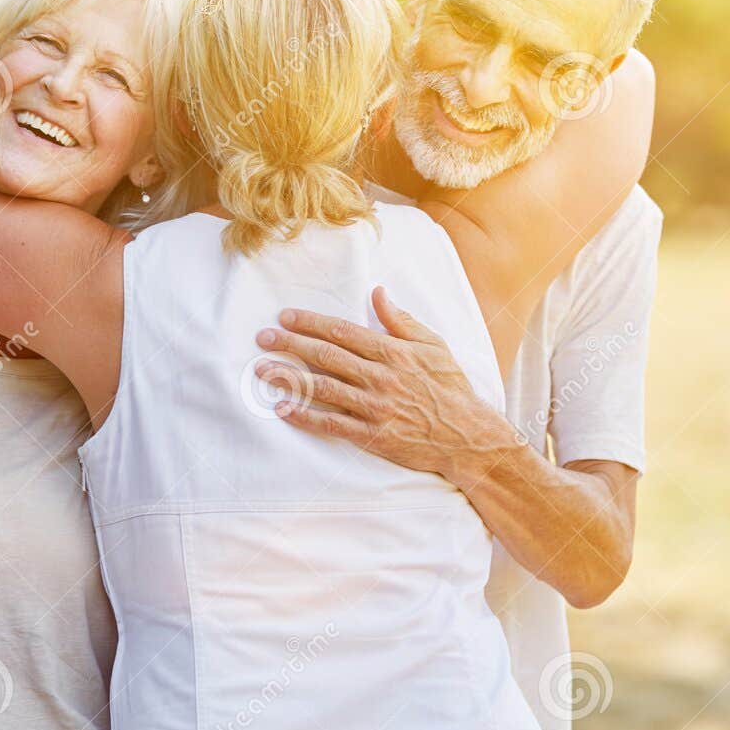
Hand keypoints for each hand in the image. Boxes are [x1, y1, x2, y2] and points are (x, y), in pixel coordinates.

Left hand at [253, 286, 525, 485]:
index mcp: (393, 352)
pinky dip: (306, 417)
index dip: (311, 323)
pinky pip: (332, 425)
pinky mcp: (373, 435)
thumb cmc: (451, 388)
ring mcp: (375, 407)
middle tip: (262, 338)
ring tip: (262, 370)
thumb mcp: (434, 345)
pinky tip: (284, 409)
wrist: (467, 436)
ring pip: (324, 388)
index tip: (285, 317)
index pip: (343, 332)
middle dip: (291, 344)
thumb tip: (378, 293)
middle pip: (326, 356)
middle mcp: (380, 377)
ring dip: (290, 378)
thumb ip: (402, 320)